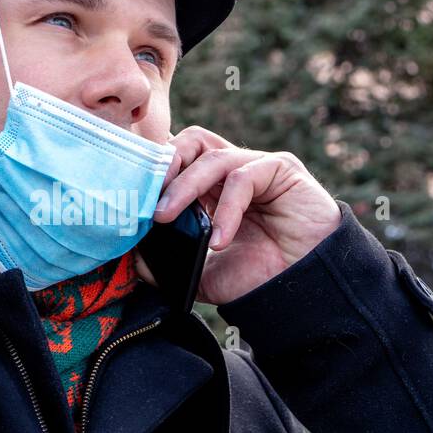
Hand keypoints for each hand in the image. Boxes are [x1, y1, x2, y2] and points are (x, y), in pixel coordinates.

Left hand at [135, 126, 341, 305]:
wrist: (302, 290)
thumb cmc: (259, 277)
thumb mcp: (202, 273)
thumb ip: (169, 262)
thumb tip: (132, 257)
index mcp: (212, 188)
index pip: (178, 160)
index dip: (154, 171)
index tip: (130, 198)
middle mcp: (233, 171)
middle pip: (192, 142)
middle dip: (164, 164)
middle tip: (147, 198)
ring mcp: (257, 166)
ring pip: (211, 156)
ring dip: (183, 186)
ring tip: (165, 218)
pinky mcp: (281, 169)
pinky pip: (242, 178)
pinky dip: (225, 208)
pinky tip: (218, 240)